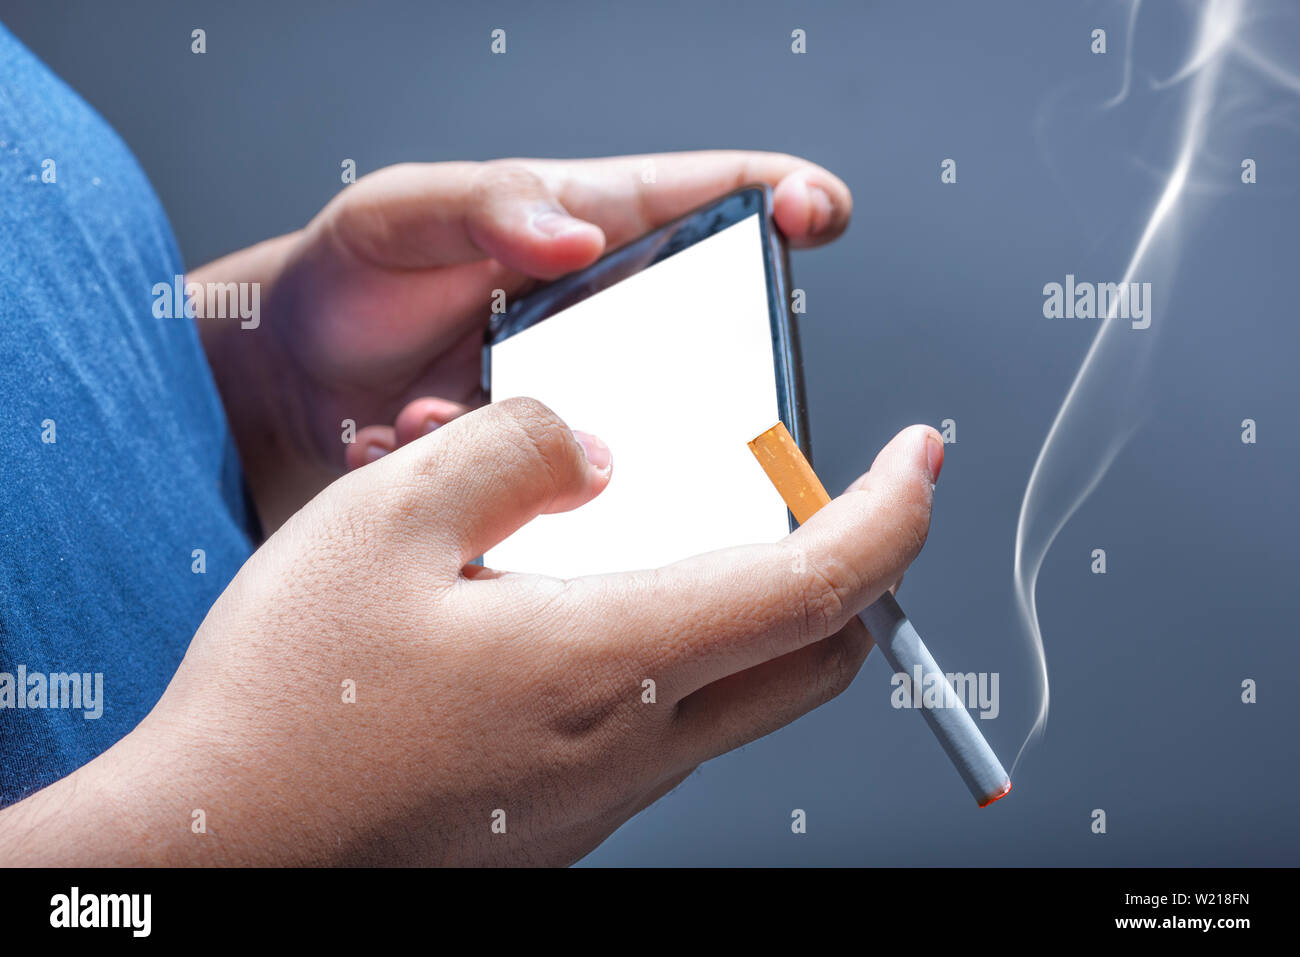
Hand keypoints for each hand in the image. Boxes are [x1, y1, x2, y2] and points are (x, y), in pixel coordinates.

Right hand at [3, 400, 939, 865]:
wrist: (220, 842)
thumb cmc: (289, 695)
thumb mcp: (384, 516)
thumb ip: (516, 449)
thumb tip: (601, 446)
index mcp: (610, 659)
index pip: (819, 587)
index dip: (891, 513)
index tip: (919, 455)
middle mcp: (632, 742)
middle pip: (814, 660)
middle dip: (850, 571)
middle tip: (806, 494)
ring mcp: (603, 793)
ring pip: (742, 698)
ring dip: (756, 613)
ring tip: (678, 537)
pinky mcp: (564, 816)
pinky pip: (667, 728)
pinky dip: (678, 658)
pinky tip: (584, 614)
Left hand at [193, 152, 851, 529]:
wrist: (288, 383)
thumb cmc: (352, 277)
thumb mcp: (401, 210)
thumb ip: (489, 204)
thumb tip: (577, 234)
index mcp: (595, 229)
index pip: (716, 199)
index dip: (786, 198)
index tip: (819, 216)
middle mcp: (611, 320)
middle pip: (717, 335)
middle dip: (716, 366)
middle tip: (647, 379)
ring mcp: (589, 395)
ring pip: (656, 428)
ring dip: (585, 433)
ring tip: (463, 400)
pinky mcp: (555, 465)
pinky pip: (578, 485)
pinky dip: (516, 480)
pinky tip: (423, 440)